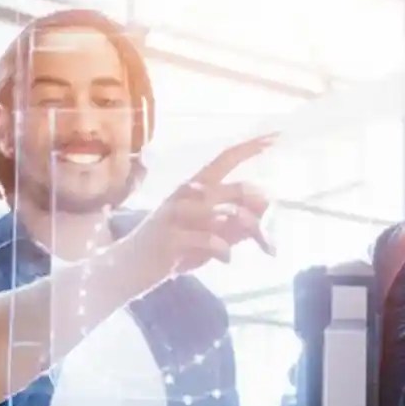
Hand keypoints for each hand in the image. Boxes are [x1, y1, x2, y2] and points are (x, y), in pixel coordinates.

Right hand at [118, 134, 276, 287]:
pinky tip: (227, 259)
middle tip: (272, 238)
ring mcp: (175, 215)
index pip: (225, 159)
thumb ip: (236, 225)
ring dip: (247, 231)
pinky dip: (224, 250)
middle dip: (260, 212)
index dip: (250, 148)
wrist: (128, 269)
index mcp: (195, 188)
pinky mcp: (170, 238)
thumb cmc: (172, 249)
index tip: (276, 137)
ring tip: (260, 248)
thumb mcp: (210, 236)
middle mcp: (186, 195)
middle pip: (233, 190)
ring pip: (222, 212)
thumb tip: (267, 212)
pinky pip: (208, 239)